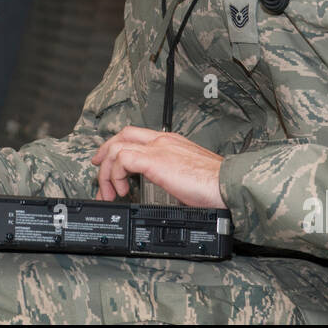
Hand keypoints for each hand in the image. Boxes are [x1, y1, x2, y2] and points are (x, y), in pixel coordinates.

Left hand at [91, 126, 225, 208]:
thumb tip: (164, 191)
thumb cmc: (217, 185)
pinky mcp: (154, 160)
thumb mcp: (190, 176)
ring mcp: (158, 148)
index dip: (117, 146)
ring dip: (108, 172)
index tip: (108, 162)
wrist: (229, 185)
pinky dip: (115, 174)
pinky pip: (122, 159)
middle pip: (122, 135)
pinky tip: (121, 190)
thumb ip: (174, 176)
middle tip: (99, 175)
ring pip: (117, 147)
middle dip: (104, 154)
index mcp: (172, 142)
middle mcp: (163, 141)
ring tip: (112, 192)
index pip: (137, 135)